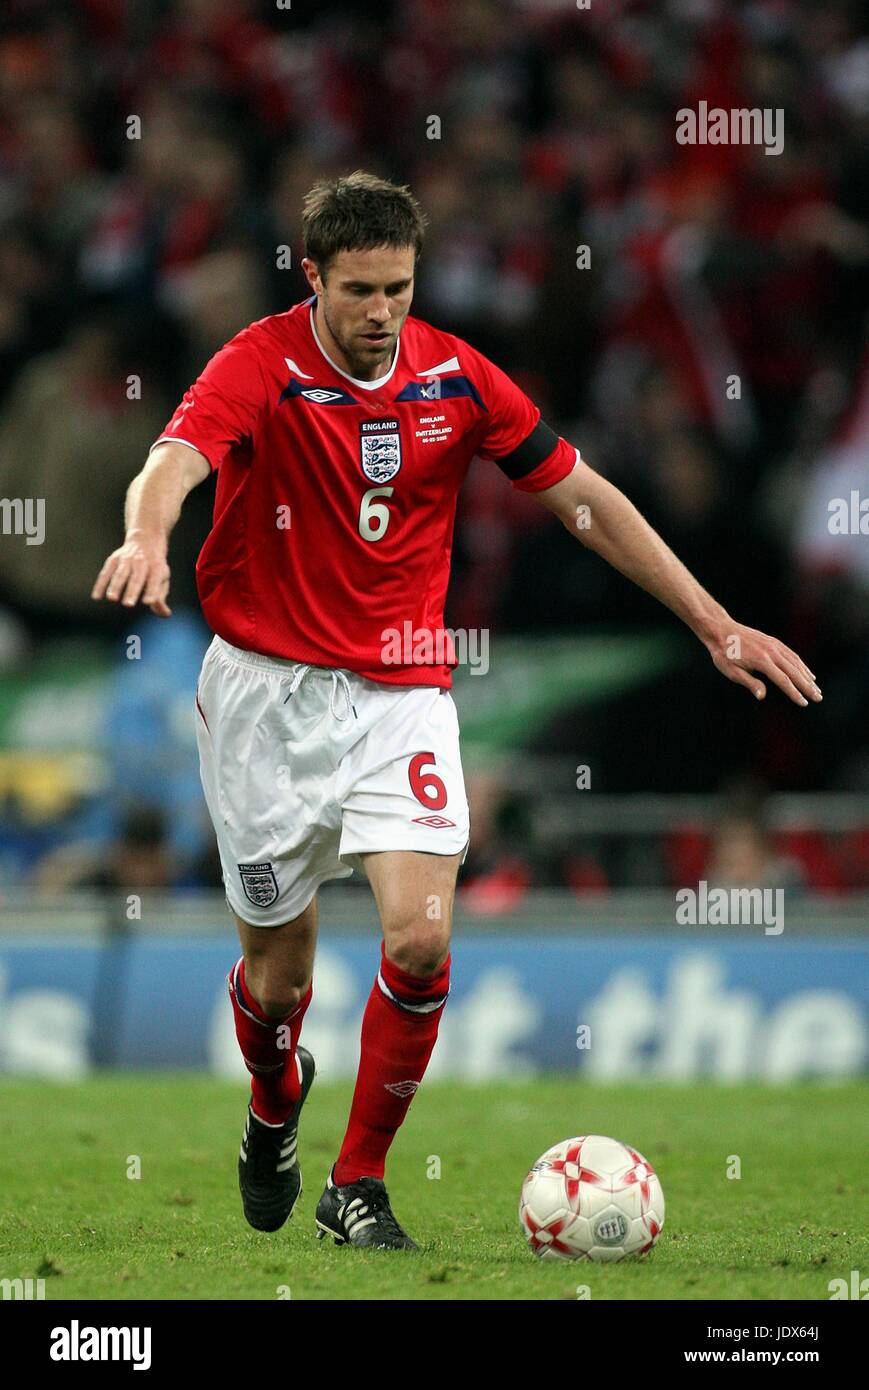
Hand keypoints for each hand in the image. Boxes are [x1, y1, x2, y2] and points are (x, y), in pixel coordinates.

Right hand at [91, 531, 171, 617]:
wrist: (145, 539)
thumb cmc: (154, 566)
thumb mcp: (162, 578)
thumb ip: (161, 596)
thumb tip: (165, 614)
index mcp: (157, 567)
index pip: (155, 580)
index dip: (152, 591)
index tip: (149, 602)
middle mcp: (142, 562)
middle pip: (137, 578)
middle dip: (132, 591)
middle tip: (128, 605)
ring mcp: (126, 559)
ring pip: (120, 574)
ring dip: (116, 586)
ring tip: (112, 598)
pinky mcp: (113, 559)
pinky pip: (106, 572)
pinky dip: (101, 584)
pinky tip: (96, 597)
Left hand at [705, 621, 820, 706]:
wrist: (721, 630)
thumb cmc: (724, 654)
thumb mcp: (732, 671)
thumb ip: (749, 683)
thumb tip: (762, 696)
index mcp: (762, 661)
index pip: (783, 680)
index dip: (794, 693)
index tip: (804, 703)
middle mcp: (772, 652)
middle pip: (794, 672)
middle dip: (807, 686)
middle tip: (818, 698)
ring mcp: (774, 645)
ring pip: (796, 663)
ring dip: (807, 676)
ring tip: (816, 688)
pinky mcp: (774, 642)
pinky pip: (791, 655)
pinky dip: (801, 665)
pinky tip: (807, 673)